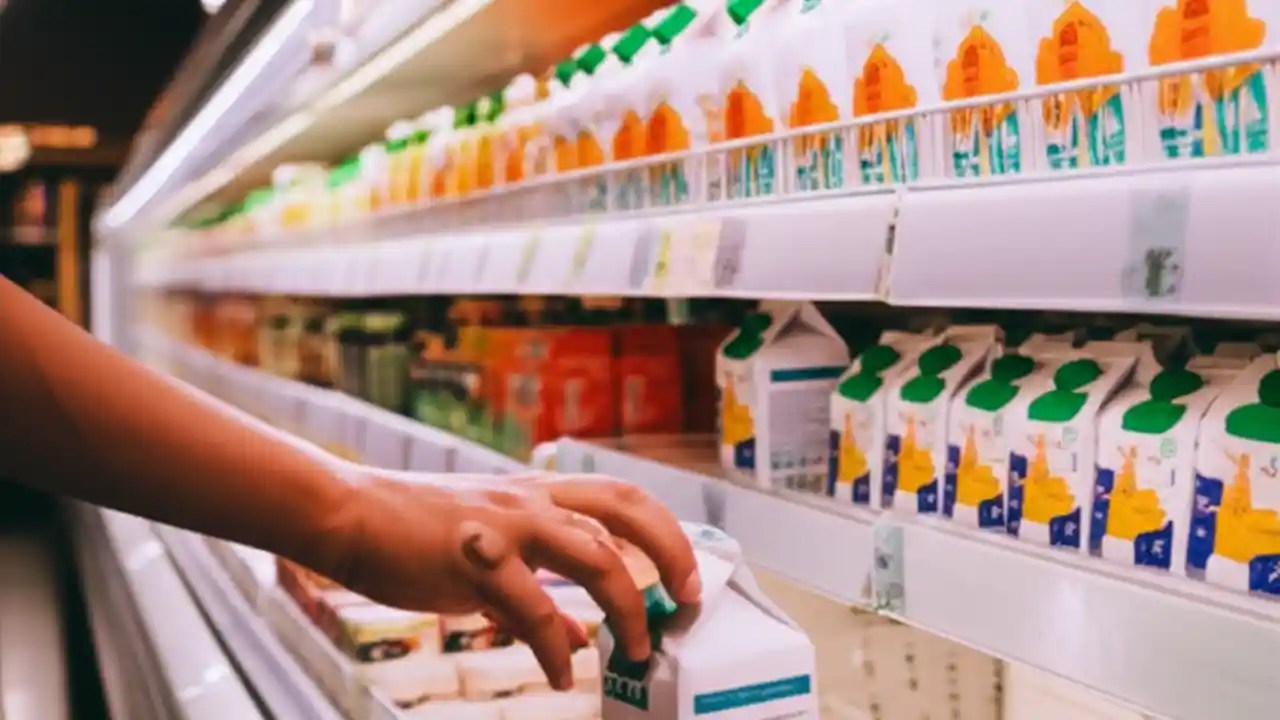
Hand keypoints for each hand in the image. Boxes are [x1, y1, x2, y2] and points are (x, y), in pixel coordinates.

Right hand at [328, 472, 700, 688]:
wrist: (349, 514)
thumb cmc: (415, 530)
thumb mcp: (488, 547)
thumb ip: (536, 586)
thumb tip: (574, 637)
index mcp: (537, 493)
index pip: (621, 496)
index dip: (665, 529)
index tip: (687, 572)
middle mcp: (532, 501)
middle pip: (626, 511)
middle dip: (670, 551)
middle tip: (689, 597)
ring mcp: (506, 528)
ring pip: (596, 558)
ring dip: (625, 609)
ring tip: (633, 649)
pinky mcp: (475, 561)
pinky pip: (533, 611)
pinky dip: (554, 650)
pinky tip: (559, 675)